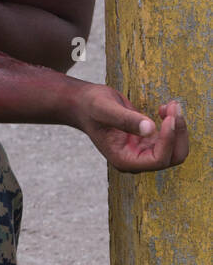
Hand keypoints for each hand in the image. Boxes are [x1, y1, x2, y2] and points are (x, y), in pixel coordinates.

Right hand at [74, 88, 188, 171]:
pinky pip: (170, 138)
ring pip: (175, 148)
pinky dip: (172, 123)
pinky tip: (163, 108)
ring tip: (171, 105)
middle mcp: (135, 160)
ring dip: (178, 126)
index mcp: (124, 160)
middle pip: (172, 157)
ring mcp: (143, 151)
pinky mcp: (147, 141)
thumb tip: (150, 129)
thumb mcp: (105, 109)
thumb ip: (126, 120)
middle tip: (174, 108)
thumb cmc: (91, 106)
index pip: (158, 160)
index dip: (168, 140)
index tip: (169, 117)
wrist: (85, 104)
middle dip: (178, 134)